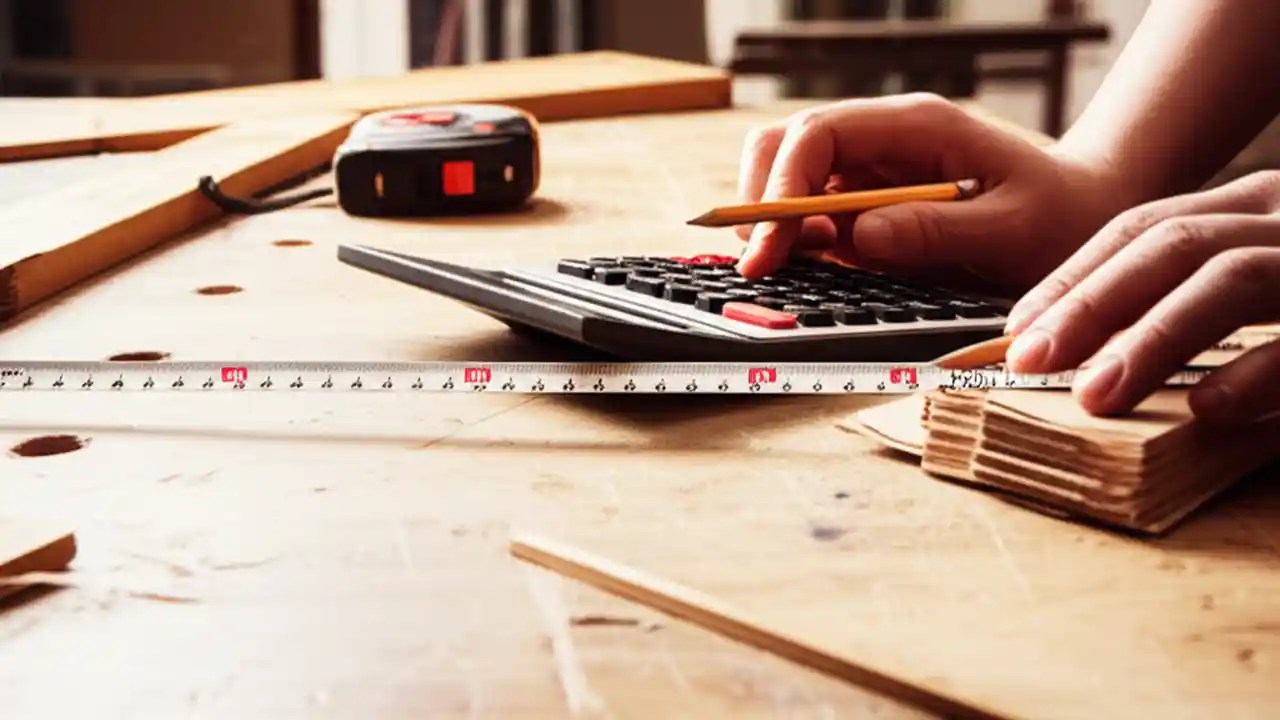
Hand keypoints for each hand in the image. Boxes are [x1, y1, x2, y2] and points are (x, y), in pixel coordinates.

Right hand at [733, 93, 1139, 291]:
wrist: (1088, 217)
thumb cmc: (1062, 216)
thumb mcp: (1012, 230)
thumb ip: (936, 231)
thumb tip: (856, 235)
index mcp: (917, 126)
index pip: (818, 134)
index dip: (781, 186)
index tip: (772, 246)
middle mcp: (885, 140)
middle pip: (784, 146)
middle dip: (762, 201)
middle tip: (767, 264)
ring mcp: (874, 171)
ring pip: (789, 179)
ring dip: (775, 224)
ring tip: (792, 268)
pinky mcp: (871, 205)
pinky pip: (813, 215)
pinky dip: (797, 241)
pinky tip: (811, 268)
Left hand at [1005, 170, 1279, 424]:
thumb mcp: (1262, 292)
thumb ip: (1191, 306)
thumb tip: (1092, 362)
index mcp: (1254, 211)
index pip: (1144, 230)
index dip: (1074, 276)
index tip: (1016, 329)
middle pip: (1172, 244)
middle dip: (1090, 303)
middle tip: (1027, 361)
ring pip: (1231, 278)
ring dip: (1152, 338)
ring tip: (1095, 394)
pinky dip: (1254, 373)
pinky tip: (1206, 407)